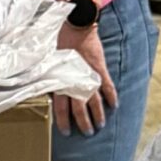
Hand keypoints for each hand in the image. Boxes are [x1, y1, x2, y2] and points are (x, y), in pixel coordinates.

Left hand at [54, 21, 114, 135]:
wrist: (75, 27)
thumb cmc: (58, 44)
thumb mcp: (48, 64)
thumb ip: (49, 80)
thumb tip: (45, 93)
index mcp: (61, 83)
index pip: (61, 110)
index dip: (64, 123)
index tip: (66, 132)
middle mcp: (75, 84)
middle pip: (80, 110)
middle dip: (84, 123)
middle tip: (88, 133)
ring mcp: (89, 78)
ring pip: (95, 102)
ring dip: (98, 114)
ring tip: (101, 124)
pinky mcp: (100, 70)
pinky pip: (108, 87)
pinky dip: (112, 97)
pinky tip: (115, 105)